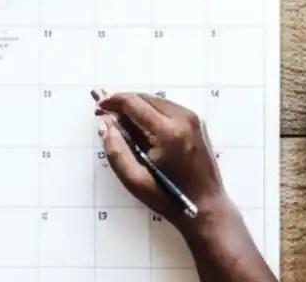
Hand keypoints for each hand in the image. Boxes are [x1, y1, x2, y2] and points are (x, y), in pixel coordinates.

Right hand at [93, 90, 226, 227]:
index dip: (112, 101)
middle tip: (105, 111)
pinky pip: (167, 108)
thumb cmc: (171, 198)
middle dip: (123, 102)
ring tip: (120, 119)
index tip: (99, 105)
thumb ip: (115, 150)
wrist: (207, 207)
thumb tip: (104, 124)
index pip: (134, 103)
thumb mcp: (135, 181)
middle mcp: (184, 120)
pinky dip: (150, 111)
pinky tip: (140, 124)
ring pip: (156, 100)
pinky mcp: (197, 124)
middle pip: (145, 98)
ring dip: (136, 106)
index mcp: (169, 133)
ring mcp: (193, 120)